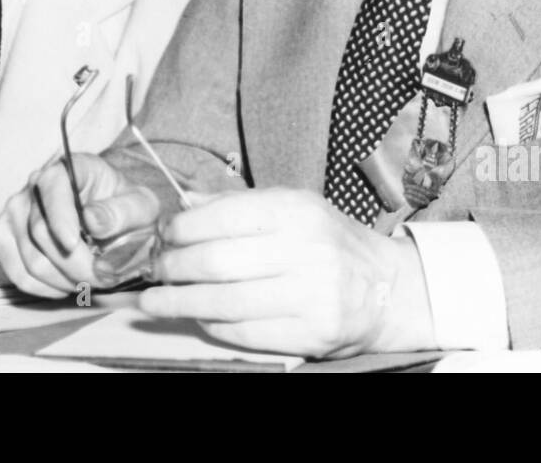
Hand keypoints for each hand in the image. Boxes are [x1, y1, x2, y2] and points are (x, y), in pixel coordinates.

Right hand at [0, 153, 160, 297]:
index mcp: (69, 168)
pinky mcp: (7, 237)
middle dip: (74, 264)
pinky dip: (43, 288)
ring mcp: (15, 211)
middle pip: (41, 232)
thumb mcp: (141, 206)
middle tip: (103, 278)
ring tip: (89, 281)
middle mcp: (34, 185)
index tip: (74, 245)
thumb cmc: (126, 208)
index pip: (53, 189)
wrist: (114, 217)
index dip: (60, 220)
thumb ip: (121, 211)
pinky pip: (16, 273)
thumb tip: (92, 219)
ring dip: (63, 280)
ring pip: (30, 259)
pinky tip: (66, 285)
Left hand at [143, 188, 435, 357]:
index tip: (163, 236)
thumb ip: (237, 205)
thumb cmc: (329, 242)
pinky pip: (244, 333)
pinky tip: (195, 317)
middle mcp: (305, 250)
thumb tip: (183, 204)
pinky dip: (211, 325)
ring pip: (224, 302)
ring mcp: (310, 295)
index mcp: (297, 210)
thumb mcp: (292, 208)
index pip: (222, 216)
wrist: (387, 288)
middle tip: (154, 270)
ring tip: (153, 301)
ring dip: (179, 303)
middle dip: (173, 267)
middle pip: (216, 261)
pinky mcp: (310, 335)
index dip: (182, 229)